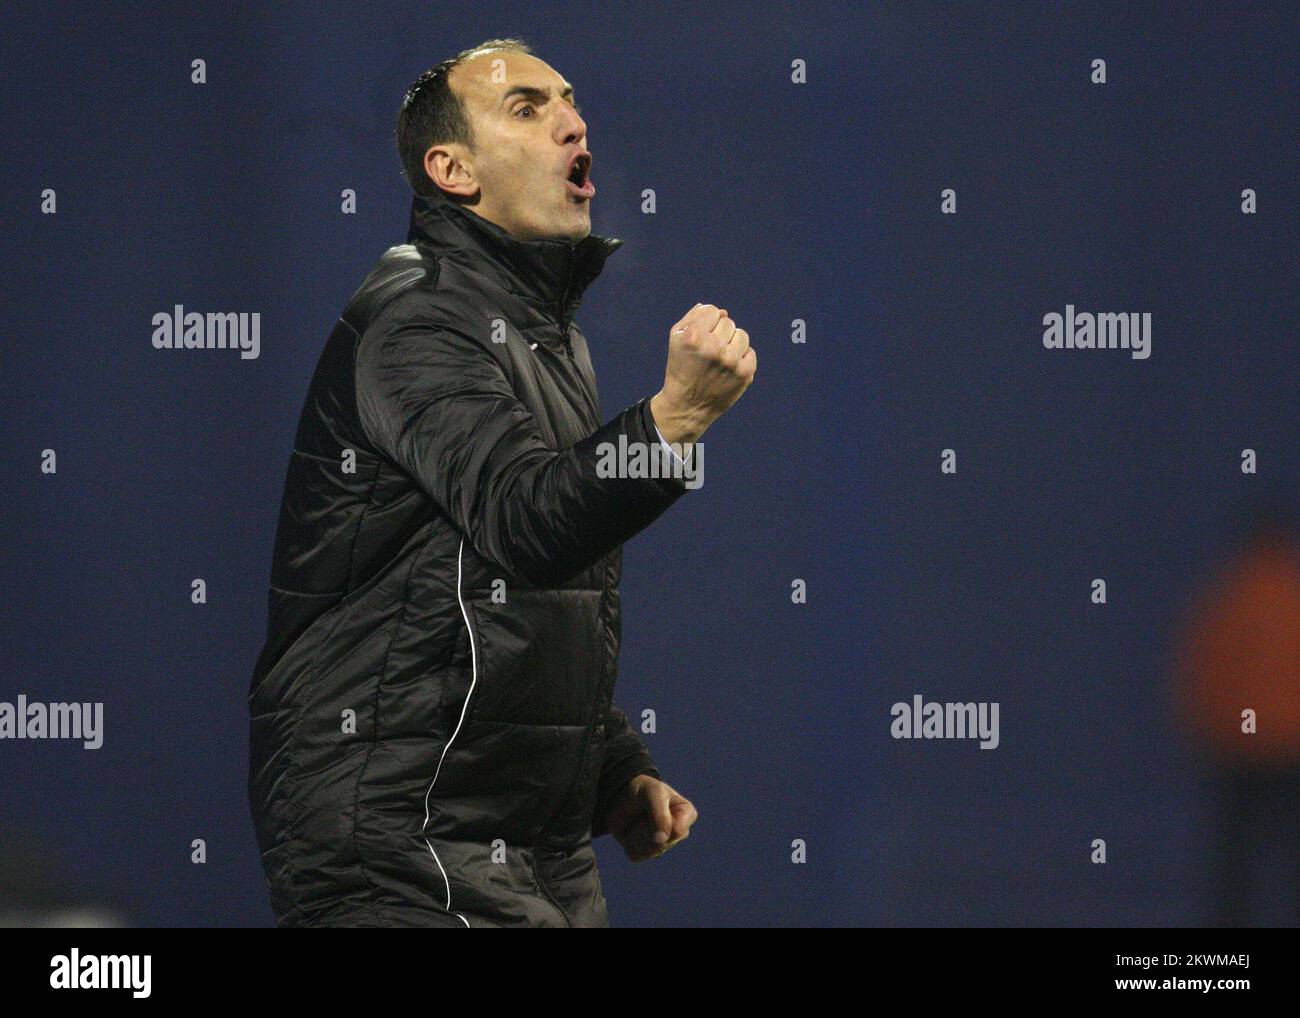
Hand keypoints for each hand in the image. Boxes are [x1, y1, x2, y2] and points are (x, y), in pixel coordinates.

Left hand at [604, 774, 698, 861]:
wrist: (621, 794)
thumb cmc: (643, 790)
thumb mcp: (653, 793)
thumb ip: (660, 815)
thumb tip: (661, 841)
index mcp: (687, 814)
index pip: (677, 831)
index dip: (660, 822)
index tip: (653, 805)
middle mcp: (678, 833)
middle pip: (662, 844)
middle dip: (646, 828)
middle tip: (643, 811)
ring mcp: (663, 845)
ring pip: (648, 852)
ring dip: (636, 834)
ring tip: (637, 820)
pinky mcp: (645, 852)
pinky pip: (636, 856)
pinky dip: (628, 842)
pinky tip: (630, 831)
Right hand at [650, 303, 755, 445]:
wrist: (687, 406)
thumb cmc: (680, 367)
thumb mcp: (676, 338)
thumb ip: (695, 316)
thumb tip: (723, 312)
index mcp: (694, 336)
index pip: (712, 311)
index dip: (705, 323)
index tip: (698, 339)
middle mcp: (713, 348)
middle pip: (727, 322)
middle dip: (718, 334)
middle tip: (707, 353)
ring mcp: (731, 361)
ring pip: (741, 335)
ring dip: (731, 344)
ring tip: (719, 359)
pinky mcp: (745, 373)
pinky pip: (750, 352)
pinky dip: (740, 359)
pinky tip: (727, 369)